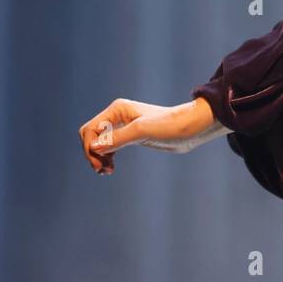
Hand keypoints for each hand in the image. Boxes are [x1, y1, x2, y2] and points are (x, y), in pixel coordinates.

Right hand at [78, 98, 207, 175]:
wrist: (192, 128)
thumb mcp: (142, 132)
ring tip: (106, 171)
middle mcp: (118, 115)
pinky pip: (109, 146)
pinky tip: (111, 168)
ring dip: (98, 157)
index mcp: (117, 110)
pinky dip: (106, 157)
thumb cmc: (170, 126)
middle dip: (92, 153)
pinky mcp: (132, 136)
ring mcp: (124, 126)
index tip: (100, 165)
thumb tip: (94, 146)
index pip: (90, 129)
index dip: (90, 148)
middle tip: (101, 170)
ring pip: (98, 142)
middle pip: (91, 135)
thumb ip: (118, 138)